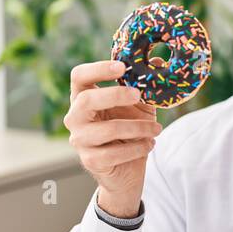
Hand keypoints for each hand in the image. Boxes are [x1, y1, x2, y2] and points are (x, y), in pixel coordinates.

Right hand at [64, 60, 161, 217]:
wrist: (128, 170)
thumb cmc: (131, 132)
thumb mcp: (139, 107)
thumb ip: (144, 87)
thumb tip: (157, 61)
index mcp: (83, 98)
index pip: (78, 76)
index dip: (98, 69)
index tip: (122, 66)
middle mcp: (75, 118)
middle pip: (87, 100)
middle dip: (116, 95)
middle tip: (139, 94)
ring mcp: (80, 140)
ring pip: (108, 129)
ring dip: (138, 128)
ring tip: (156, 128)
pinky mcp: (90, 161)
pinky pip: (116, 152)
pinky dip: (138, 147)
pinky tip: (149, 144)